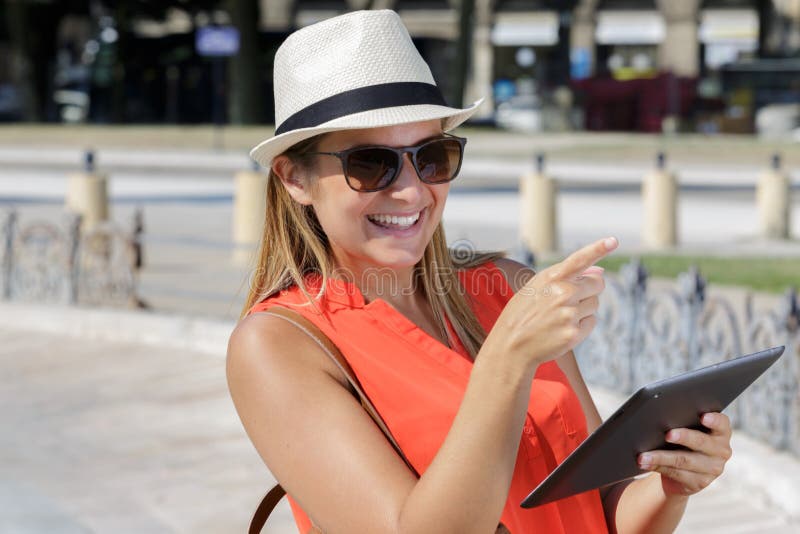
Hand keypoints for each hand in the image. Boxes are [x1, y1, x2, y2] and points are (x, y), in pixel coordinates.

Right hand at [485, 236, 617, 369]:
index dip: (598, 249)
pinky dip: (582, 326)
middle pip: (597, 283)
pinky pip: (591, 322)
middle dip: (590, 290)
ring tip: (559, 317)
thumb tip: (600, 270)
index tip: (613, 241)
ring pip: (594, 304)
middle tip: (570, 300)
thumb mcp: (536, 288)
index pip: (578, 259)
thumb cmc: (523, 314)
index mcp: (550, 278)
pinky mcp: (574, 333)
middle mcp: (562, 293)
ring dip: (583, 309)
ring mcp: (569, 313)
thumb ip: (566, 276)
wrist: (510, 346)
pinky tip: (562, 329)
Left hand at [637, 412, 732, 496]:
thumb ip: (682, 421)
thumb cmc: (683, 441)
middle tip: (668, 434)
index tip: (703, 416)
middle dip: (684, 437)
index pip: (722, 424)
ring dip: (660, 457)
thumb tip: (660, 416)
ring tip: (643, 455)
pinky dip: (657, 466)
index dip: (714, 420)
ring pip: (684, 460)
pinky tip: (645, 463)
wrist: (683, 471)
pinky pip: (675, 473)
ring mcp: (712, 469)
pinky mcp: (699, 483)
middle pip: (701, 442)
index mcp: (720, 433)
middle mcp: (721, 451)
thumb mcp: (687, 430)